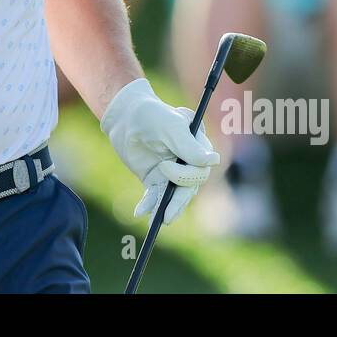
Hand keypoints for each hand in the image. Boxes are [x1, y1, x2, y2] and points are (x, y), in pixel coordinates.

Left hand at [101, 78, 219, 224]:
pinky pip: (156, 196)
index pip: (201, 168)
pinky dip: (149, 205)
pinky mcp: (156, 178)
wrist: (123, 116)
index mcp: (198, 145)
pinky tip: (140, 212)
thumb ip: (188, 145)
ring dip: (166, 208)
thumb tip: (213, 160)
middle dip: (178, 200)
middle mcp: (188, 160)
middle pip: (189, 185)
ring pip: (175, 195)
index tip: (165, 166)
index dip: (187, 173)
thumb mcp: (169, 126)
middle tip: (165, 214)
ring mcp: (173, 170)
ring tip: (157, 222)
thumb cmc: (149, 114)